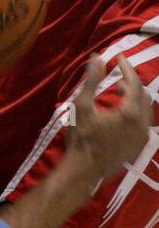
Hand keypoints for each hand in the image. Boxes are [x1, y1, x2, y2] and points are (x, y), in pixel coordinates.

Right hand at [65, 55, 151, 180]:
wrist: (84, 170)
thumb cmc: (82, 137)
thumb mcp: (82, 105)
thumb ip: (91, 80)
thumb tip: (97, 57)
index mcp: (130, 113)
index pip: (134, 84)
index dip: (127, 68)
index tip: (119, 57)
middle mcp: (141, 125)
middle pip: (143, 96)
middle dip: (131, 81)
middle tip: (119, 72)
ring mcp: (141, 138)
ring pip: (145, 110)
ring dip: (134, 96)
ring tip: (119, 89)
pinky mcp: (137, 147)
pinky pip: (142, 123)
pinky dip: (135, 110)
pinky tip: (121, 110)